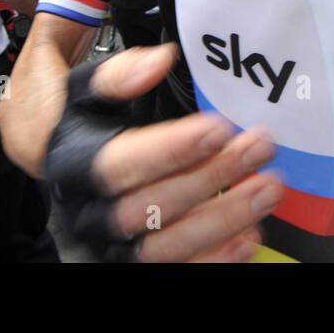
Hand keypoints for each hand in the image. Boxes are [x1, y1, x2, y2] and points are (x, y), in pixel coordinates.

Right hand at [45, 45, 282, 261]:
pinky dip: (217, 258)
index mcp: (75, 168)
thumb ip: (120, 74)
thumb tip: (159, 61)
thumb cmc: (86, 125)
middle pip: (150, 208)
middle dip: (212, 178)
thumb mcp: (88, 90)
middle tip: (257, 149)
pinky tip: (249, 235)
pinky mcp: (140, 264)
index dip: (171, 150)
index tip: (218, 128)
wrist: (67, 163)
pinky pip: (179, 271)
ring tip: (266, 189)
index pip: (120, 165)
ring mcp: (115, 246)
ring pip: (168, 247)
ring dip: (224, 219)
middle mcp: (92, 216)